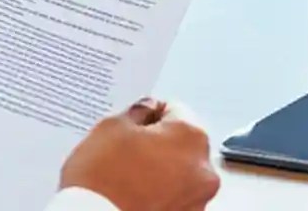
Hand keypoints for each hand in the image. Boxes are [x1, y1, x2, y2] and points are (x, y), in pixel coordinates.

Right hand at [60, 99, 220, 210]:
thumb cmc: (103, 179)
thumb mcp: (111, 127)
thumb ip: (137, 112)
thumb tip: (146, 111)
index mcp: (190, 136)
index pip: (174, 110)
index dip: (150, 114)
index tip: (134, 124)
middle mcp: (203, 167)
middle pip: (182, 142)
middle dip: (158, 143)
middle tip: (128, 151)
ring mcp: (199, 198)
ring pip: (181, 170)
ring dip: (161, 168)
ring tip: (129, 176)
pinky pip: (177, 195)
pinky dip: (161, 192)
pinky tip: (136, 193)